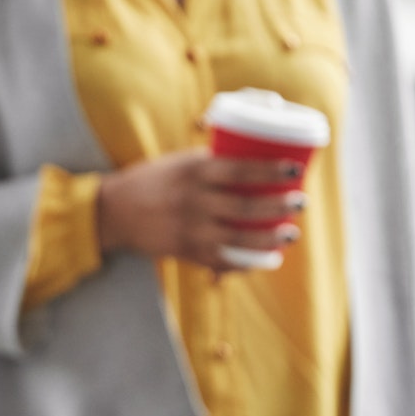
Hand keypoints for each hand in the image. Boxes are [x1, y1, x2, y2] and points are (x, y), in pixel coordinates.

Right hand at [97, 150, 306, 270]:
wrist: (114, 211)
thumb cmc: (153, 180)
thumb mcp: (180, 161)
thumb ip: (213, 161)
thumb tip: (255, 153)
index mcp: (193, 170)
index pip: (240, 169)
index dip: (271, 171)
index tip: (295, 170)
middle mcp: (192, 199)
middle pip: (245, 206)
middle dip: (279, 206)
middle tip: (300, 203)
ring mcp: (188, 228)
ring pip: (238, 237)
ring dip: (270, 238)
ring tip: (290, 233)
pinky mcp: (183, 250)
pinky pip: (221, 260)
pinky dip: (245, 261)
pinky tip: (266, 258)